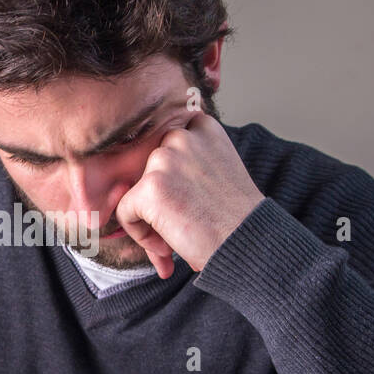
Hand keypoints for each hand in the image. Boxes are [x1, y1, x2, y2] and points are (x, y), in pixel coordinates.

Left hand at [115, 110, 264, 275]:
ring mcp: (164, 159)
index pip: (166, 147)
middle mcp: (182, 136)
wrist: (248, 244)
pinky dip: (139, 234)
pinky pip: (124, 211)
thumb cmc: (235, 218)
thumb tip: (141, 178)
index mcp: (203, 128)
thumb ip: (185, 164)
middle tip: (183, 223)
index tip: (188, 200)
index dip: (171, 178)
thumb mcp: (218, 172)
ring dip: (150, 217)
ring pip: (134, 190)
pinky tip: (166, 245)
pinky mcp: (149, 186)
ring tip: (177, 235)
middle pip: (147, 169)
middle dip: (159, 199)